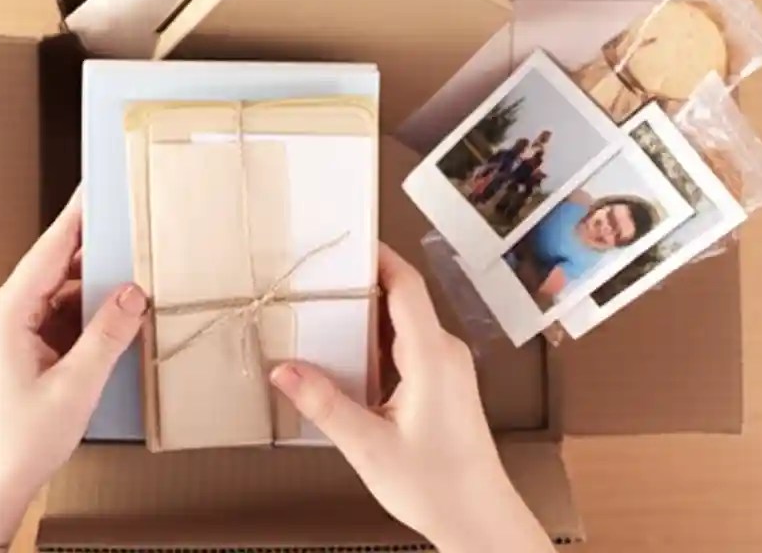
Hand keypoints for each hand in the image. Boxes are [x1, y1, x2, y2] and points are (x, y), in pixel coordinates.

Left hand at [0, 190, 147, 552]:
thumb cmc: (17, 442)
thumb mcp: (75, 385)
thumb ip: (108, 334)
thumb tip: (134, 293)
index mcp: (6, 314)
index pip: (48, 249)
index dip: (77, 216)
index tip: (97, 186)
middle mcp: (2, 316)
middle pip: (55, 268)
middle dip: (96, 253)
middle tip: (133, 233)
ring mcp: (8, 335)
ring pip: (60, 296)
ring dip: (95, 293)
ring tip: (135, 285)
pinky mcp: (19, 353)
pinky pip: (58, 320)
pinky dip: (87, 319)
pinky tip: (115, 325)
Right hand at [269, 244, 553, 552]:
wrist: (479, 520)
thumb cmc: (433, 485)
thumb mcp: (368, 446)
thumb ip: (325, 404)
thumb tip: (282, 370)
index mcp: (431, 356)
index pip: (406, 286)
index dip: (378, 257)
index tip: (344, 241)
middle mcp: (445, 353)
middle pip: (401, 300)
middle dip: (359, 286)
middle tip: (314, 282)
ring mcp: (448, 368)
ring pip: (403, 326)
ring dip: (366, 319)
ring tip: (321, 317)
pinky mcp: (445, 385)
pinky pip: (409, 348)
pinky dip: (377, 345)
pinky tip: (347, 361)